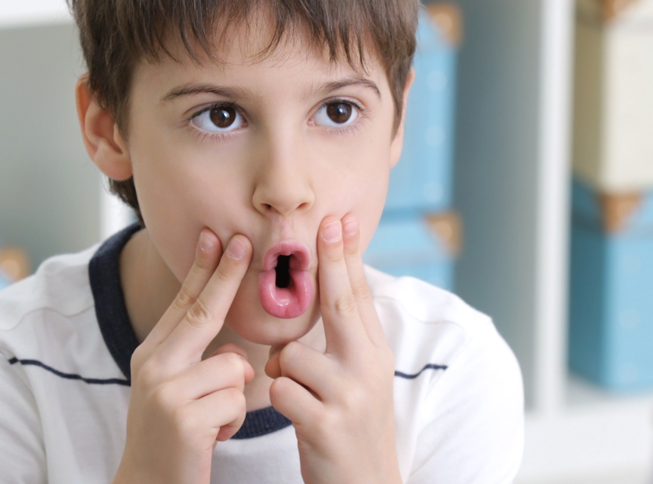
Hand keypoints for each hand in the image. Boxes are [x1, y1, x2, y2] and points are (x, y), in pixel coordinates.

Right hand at [114, 230, 255, 483]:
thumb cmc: (173, 441)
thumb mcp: (177, 394)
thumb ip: (199, 364)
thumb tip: (235, 352)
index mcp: (151, 356)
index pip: (183, 305)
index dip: (202, 269)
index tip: (216, 236)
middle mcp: (153, 366)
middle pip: (202, 312)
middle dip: (226, 276)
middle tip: (245, 241)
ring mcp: (166, 391)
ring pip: (233, 367)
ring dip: (233, 399)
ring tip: (212, 423)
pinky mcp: (184, 418)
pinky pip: (235, 401)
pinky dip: (231, 423)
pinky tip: (210, 439)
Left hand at [267, 214, 400, 483]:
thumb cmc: (348, 431)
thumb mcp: (358, 383)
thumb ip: (344, 343)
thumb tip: (330, 296)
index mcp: (374, 356)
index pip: (358, 297)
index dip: (347, 257)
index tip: (339, 220)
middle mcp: (368, 369)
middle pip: (340, 305)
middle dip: (330, 261)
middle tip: (324, 224)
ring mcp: (350, 396)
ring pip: (292, 354)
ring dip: (281, 371)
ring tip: (299, 395)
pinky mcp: (327, 423)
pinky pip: (281, 389)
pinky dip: (278, 399)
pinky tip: (298, 417)